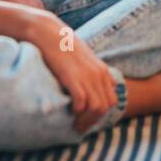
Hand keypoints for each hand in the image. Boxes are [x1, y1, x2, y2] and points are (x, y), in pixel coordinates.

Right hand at [27, 13, 118, 133]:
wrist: (48, 32)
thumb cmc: (61, 46)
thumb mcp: (83, 60)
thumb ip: (90, 73)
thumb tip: (89, 90)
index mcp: (102, 71)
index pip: (112, 100)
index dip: (102, 114)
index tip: (88, 120)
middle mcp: (99, 74)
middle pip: (107, 106)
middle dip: (94, 121)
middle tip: (80, 127)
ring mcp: (87, 76)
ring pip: (97, 108)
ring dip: (86, 120)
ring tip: (75, 125)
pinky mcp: (73, 78)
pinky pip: (82, 103)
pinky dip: (78, 112)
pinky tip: (70, 112)